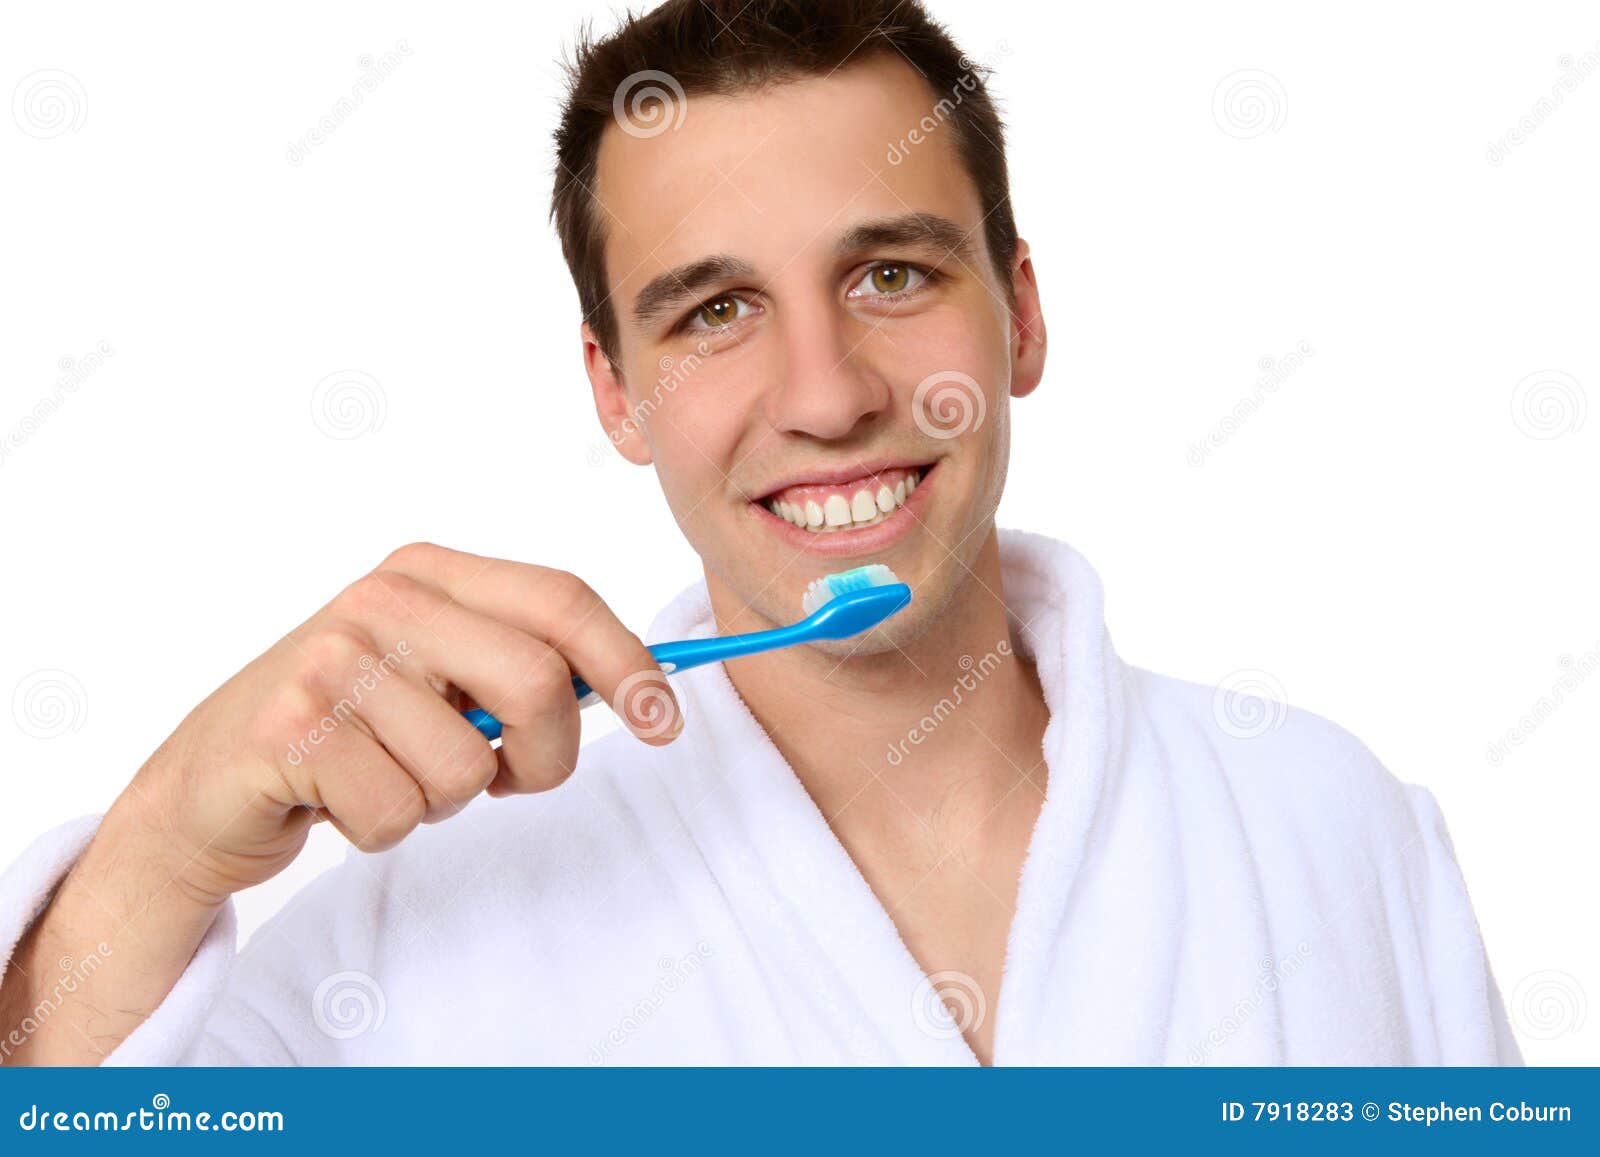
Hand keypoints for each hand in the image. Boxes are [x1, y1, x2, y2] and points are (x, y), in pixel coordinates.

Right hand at [128, 542, 680, 906]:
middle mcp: (383, 600)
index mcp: (431, 574)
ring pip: (468, 766)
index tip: (662, 722)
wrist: (212, 784)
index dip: (627, 662)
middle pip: (536, 682)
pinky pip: (399, 812)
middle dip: (545, 757)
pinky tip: (338, 798)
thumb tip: (642, 692)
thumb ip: (526, 670)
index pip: (562, 599)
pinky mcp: (289, 728)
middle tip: (511, 781)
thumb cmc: (353, 733)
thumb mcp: (444, 680)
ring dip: (445, 801)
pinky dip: (384, 829)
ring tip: (390, 776)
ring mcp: (331, 658)